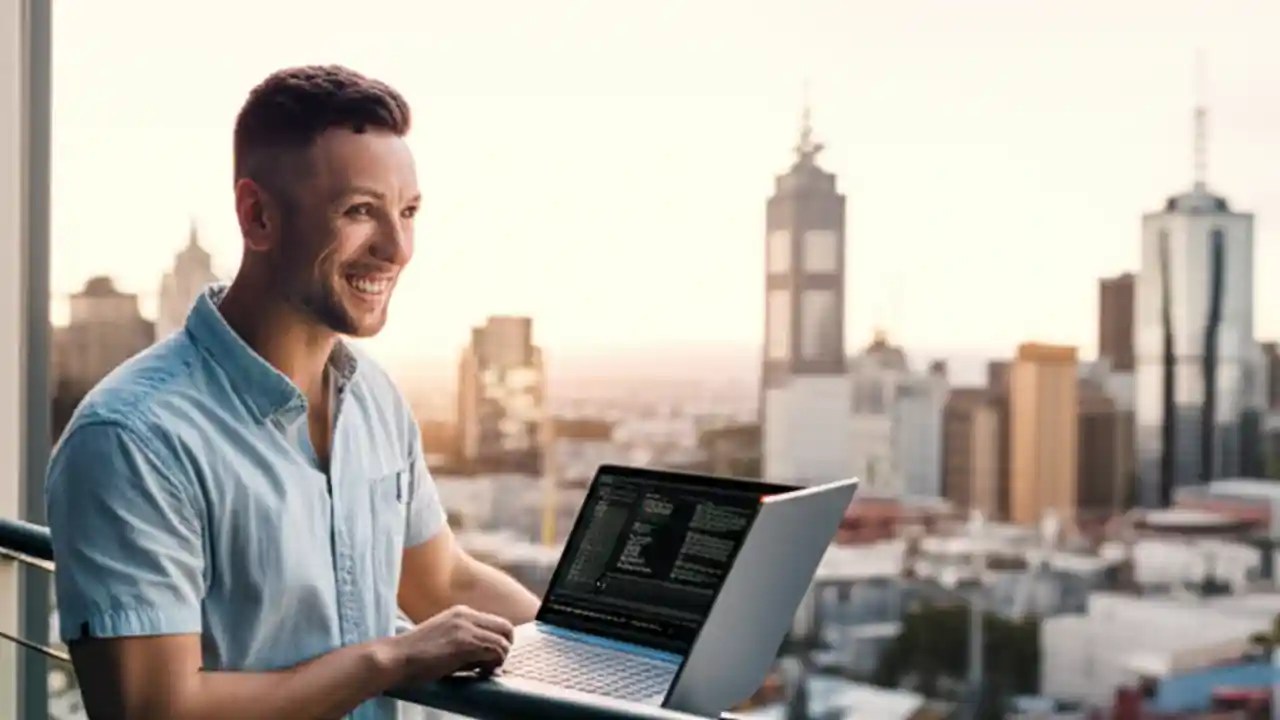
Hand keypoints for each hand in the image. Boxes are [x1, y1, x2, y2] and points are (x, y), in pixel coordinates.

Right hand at [392, 605, 513, 681]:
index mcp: (461, 612)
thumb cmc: (415, 654)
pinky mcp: (465, 642)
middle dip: (505, 647)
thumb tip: (487, 657)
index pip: (496, 622)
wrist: (395, 657)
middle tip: (492, 664)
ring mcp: (466, 627)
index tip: (489, 658)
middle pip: (506, 627)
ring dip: (499, 659)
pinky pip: (495, 651)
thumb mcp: (444, 638)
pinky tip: (479, 672)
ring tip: (483, 670)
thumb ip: (466, 640)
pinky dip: (493, 664)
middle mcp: (466, 615)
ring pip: (503, 640)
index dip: (498, 641)